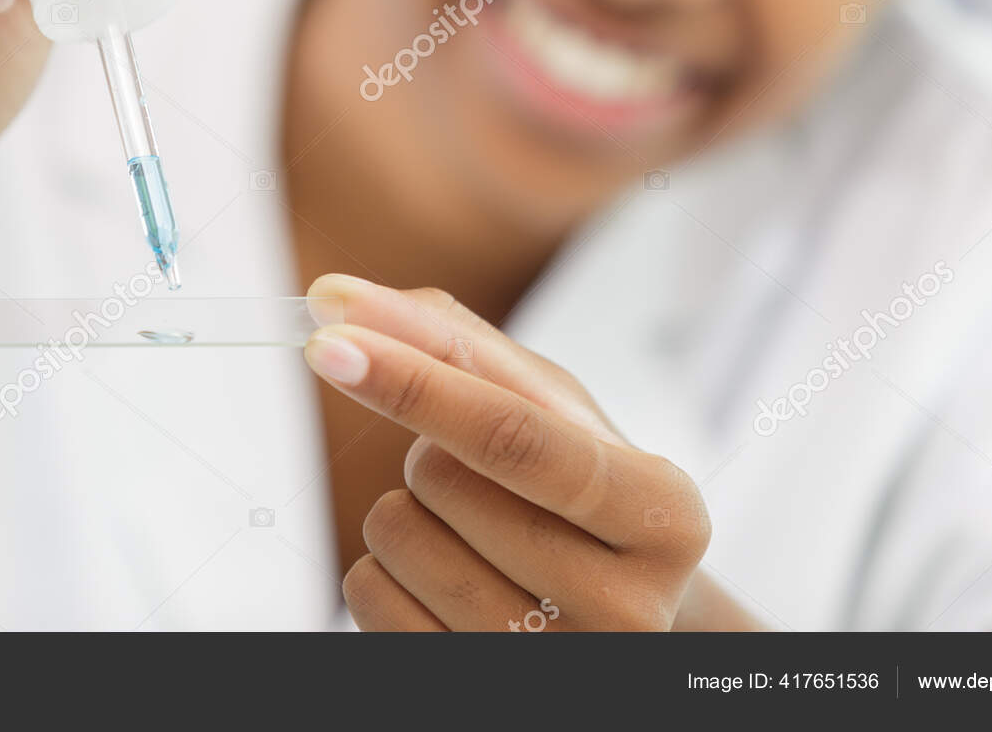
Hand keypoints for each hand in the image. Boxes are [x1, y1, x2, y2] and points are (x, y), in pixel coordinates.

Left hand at [304, 274, 748, 630]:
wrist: (612, 619)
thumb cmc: (577, 492)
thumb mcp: (554, 410)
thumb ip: (456, 342)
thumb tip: (336, 299)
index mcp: (663, 515)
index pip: (515, 438)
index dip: (415, 382)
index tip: (328, 338)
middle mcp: (625, 608)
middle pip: (443, 480)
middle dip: (429, 449)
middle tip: (484, 477)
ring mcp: (553, 665)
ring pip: (397, 537)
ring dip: (404, 507)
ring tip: (470, 529)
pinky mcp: (480, 694)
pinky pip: (367, 597)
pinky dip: (378, 566)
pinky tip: (438, 576)